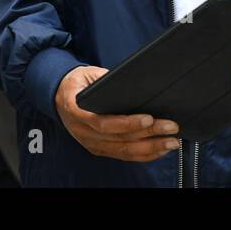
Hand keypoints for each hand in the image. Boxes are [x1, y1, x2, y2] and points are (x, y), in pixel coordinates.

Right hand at [54, 65, 180, 161]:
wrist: (58, 95)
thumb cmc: (77, 82)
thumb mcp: (89, 74)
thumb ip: (108, 80)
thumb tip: (137, 85)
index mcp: (76, 111)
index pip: (103, 123)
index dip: (127, 123)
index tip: (149, 117)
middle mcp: (83, 132)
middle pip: (119, 139)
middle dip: (149, 134)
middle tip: (171, 127)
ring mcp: (91, 143)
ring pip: (124, 151)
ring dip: (151, 148)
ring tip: (171, 141)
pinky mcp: (99, 149)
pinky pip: (123, 155)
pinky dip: (144, 154)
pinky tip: (160, 149)